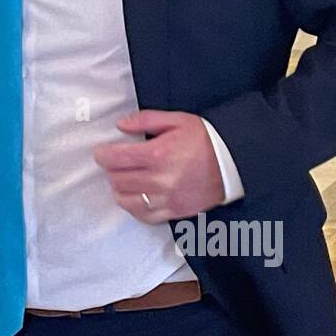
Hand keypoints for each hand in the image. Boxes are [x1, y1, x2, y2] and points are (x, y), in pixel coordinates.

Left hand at [93, 110, 225, 223]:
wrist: (234, 163)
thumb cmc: (206, 140)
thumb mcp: (176, 120)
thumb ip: (145, 120)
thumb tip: (121, 125)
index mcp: (158, 154)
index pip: (116, 159)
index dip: (102, 155)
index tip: (101, 152)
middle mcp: (159, 179)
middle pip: (117, 180)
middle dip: (110, 170)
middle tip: (113, 163)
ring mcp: (166, 198)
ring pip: (126, 200)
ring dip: (119, 189)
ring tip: (122, 179)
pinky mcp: (174, 211)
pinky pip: (144, 216)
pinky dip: (134, 207)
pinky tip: (134, 197)